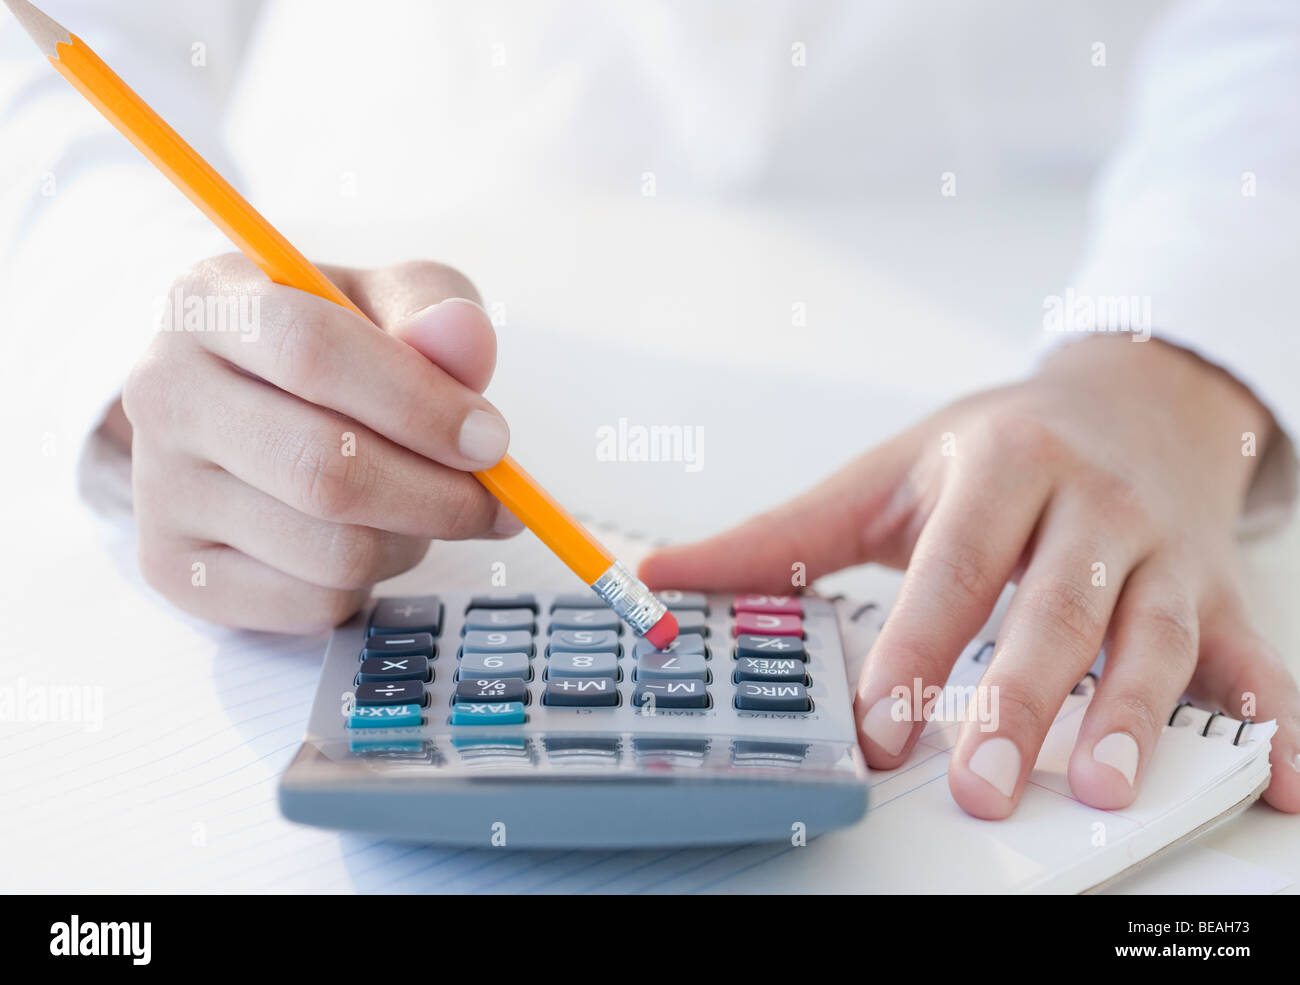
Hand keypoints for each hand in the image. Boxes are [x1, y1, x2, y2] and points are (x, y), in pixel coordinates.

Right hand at [121, 254, 520, 632]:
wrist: (246, 408)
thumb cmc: (332, 348)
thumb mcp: (384, 302)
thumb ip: (433, 307)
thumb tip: (462, 336)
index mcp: (208, 305)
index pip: (311, 352)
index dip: (418, 403)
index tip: (491, 440)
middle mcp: (163, 395)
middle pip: (321, 469)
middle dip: (436, 495)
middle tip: (494, 501)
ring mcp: (160, 492)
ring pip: (329, 551)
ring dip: (410, 540)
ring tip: (419, 507)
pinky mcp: (177, 571)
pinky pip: (311, 603)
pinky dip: (368, 583)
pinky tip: (368, 540)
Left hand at [641, 336, 1299, 816]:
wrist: (1134, 397)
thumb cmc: (1000, 446)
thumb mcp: (888, 475)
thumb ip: (783, 536)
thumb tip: (662, 575)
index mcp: (1000, 469)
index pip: (953, 567)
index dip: (917, 648)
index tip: (876, 728)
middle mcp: (1090, 506)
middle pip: (1053, 609)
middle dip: (1018, 697)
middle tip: (982, 782)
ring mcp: (1164, 553)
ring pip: (1154, 638)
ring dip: (1133, 716)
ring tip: (1101, 788)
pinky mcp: (1219, 593)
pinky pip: (1254, 661)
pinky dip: (1273, 723)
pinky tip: (1277, 784)